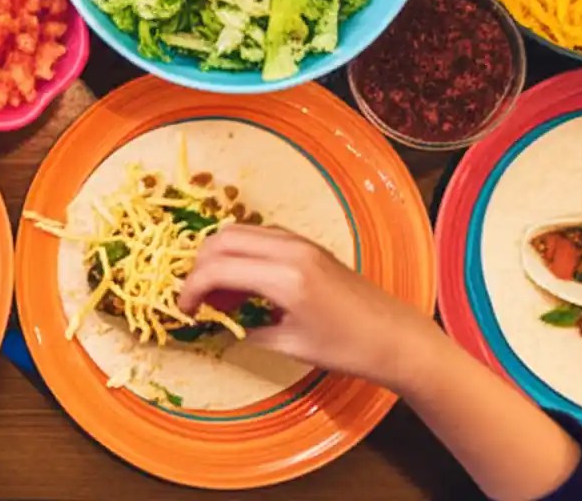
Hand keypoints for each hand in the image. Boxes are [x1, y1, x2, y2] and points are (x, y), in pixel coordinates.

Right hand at [178, 225, 443, 391]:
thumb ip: (248, 330)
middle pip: (222, 240)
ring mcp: (300, 243)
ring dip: (219, 257)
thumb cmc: (348, 349)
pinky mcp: (308, 245)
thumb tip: (219, 325)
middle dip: (199, 266)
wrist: (397, 338)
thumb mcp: (290, 346)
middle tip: (197, 299)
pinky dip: (241, 254)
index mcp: (285, 277)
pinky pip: (261, 237)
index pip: (218, 269)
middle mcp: (290, 250)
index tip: (184, 311)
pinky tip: (245, 285)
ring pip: (239, 232)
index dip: (191, 289)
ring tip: (220, 294)